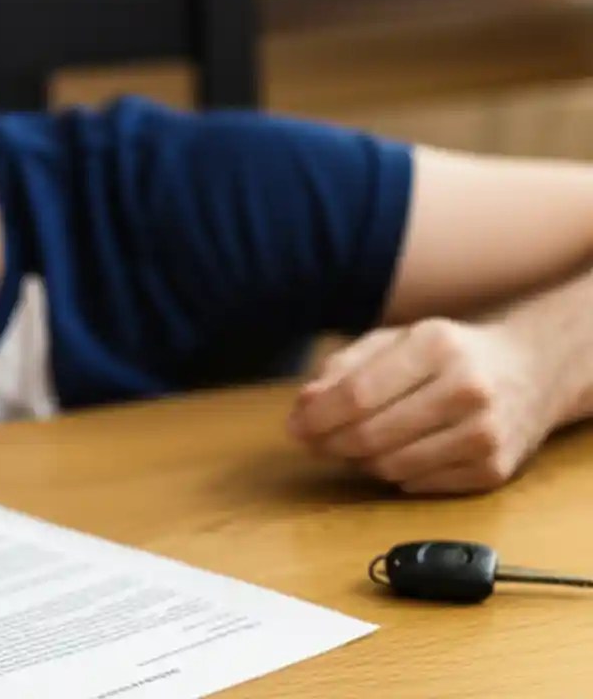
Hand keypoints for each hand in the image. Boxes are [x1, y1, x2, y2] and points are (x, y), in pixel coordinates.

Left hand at [286, 319, 559, 494]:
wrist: (532, 371)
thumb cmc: (447, 354)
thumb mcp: (395, 342)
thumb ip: (343, 368)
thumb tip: (303, 407)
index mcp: (437, 346)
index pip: (357, 395)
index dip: (316, 418)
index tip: (293, 427)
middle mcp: (467, 389)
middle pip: (370, 435)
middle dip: (329, 444)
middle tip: (312, 443)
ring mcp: (485, 433)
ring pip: (391, 467)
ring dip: (359, 462)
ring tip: (353, 445)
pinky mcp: (494, 469)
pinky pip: (418, 485)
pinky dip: (394, 475)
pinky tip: (396, 453)